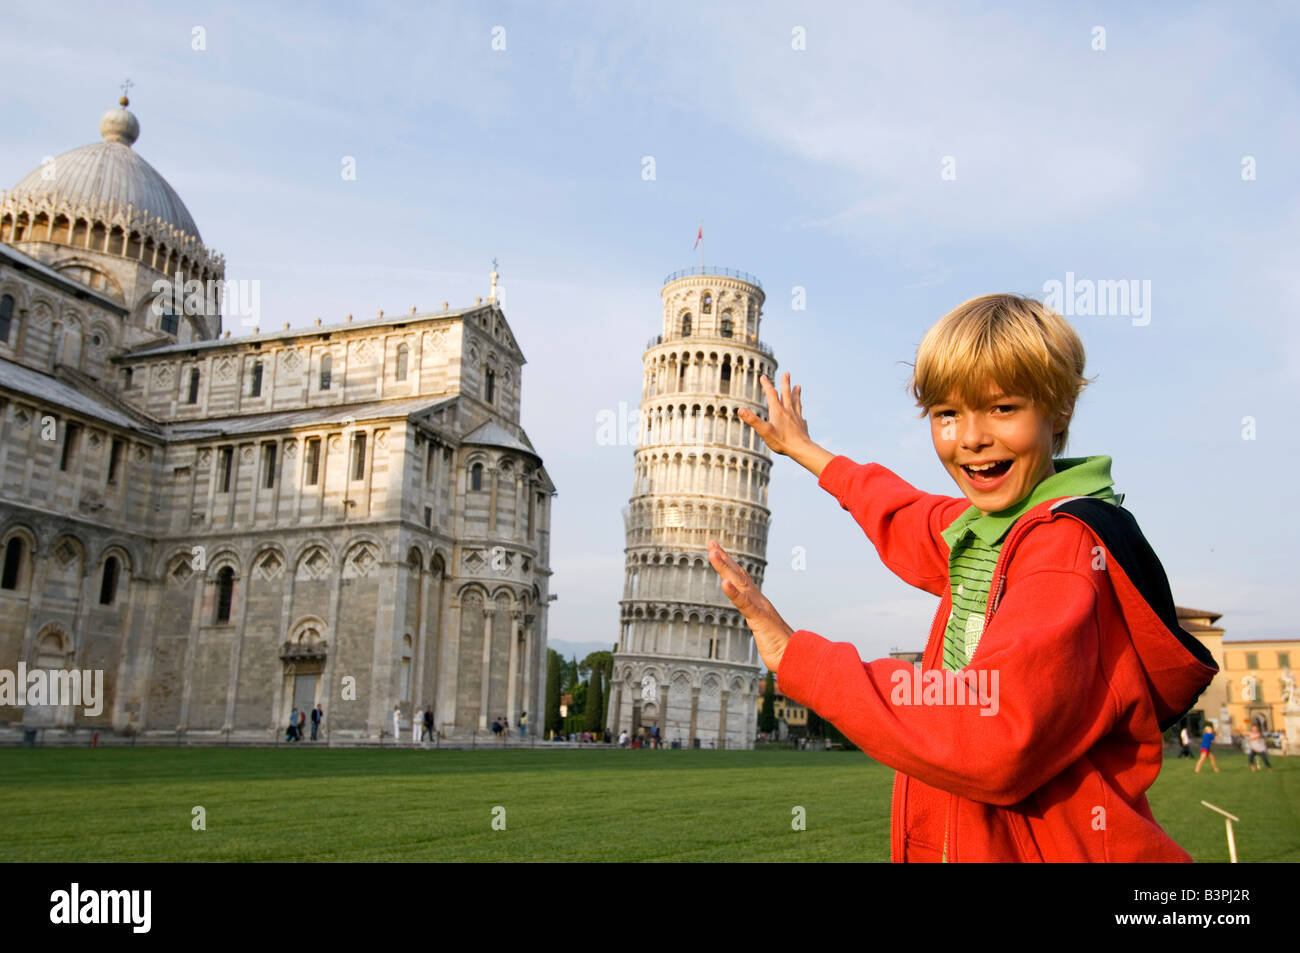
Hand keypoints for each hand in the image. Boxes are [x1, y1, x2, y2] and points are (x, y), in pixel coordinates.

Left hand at [707, 539, 792, 671]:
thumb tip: (755, 620)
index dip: (729, 564)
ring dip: (725, 567)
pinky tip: (724, 582)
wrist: (798, 658)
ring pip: (739, 583)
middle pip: (738, 575)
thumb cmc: (781, 648)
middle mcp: (759, 601)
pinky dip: (734, 592)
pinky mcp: (761, 619)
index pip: (741, 579)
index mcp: (758, 603)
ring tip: (713, 553)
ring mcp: (760, 608)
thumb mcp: (764, 632)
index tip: (717, 550)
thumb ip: (759, 623)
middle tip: (711, 542)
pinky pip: (745, 604)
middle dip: (724, 558)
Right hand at [738, 372, 811, 457]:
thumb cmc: (782, 441)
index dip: (767, 385)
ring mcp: (797, 417)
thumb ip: (752, 420)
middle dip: (785, 383)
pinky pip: (801, 416)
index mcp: (778, 411)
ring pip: (796, 402)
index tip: (763, 377)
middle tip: (787, 373)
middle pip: (787, 394)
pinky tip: (802, 415)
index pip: (771, 395)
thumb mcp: (764, 431)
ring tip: (798, 386)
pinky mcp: (802, 425)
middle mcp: (788, 411)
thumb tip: (740, 409)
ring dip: (796, 394)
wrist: (801, 449)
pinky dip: (800, 412)